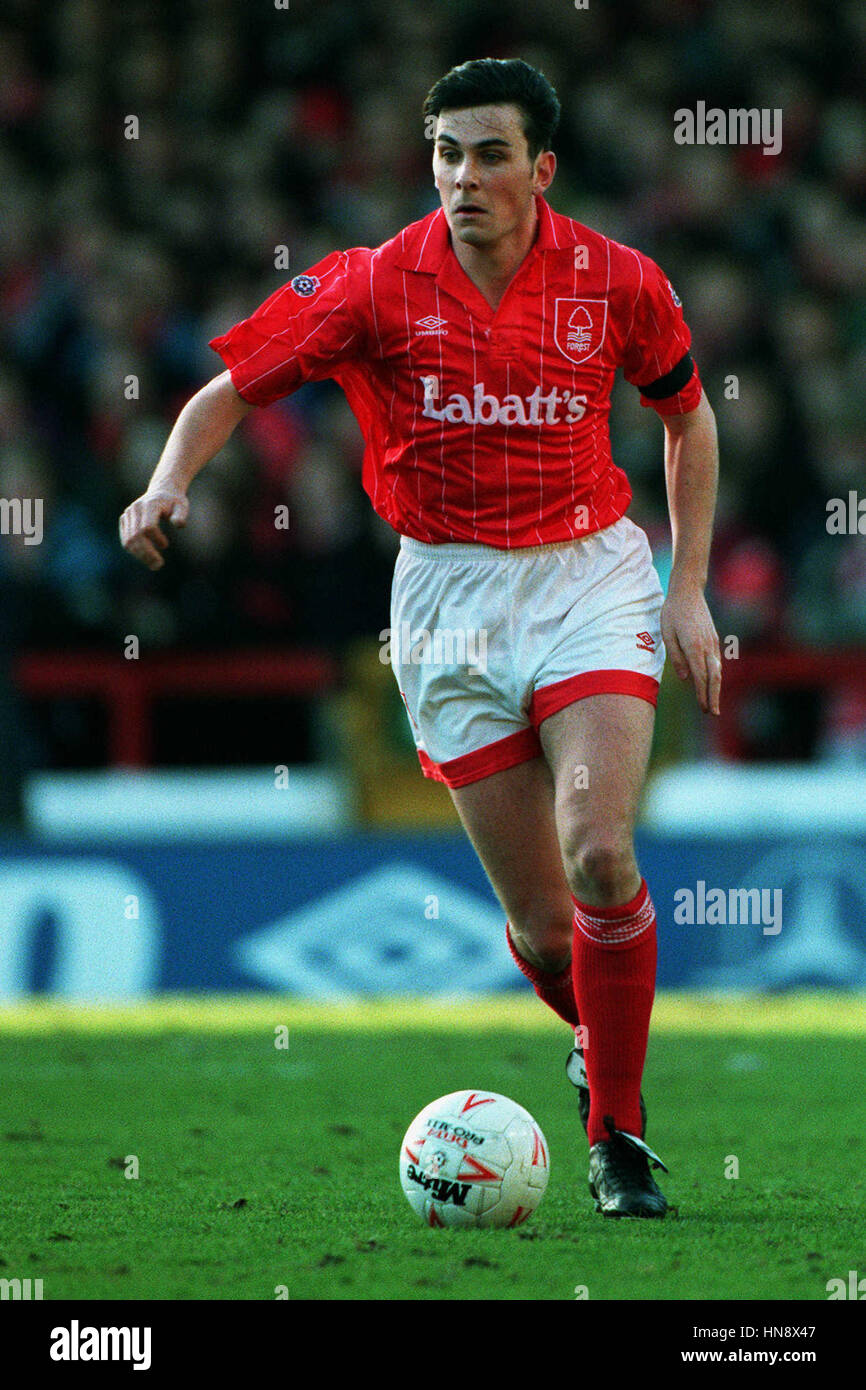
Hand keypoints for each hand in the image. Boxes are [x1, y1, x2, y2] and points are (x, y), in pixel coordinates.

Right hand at [119, 489, 188, 570]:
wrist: (162, 490)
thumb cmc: (174, 501)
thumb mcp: (182, 505)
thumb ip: (181, 515)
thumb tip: (178, 524)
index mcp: (150, 504)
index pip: (148, 526)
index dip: (156, 539)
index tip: (165, 545)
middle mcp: (136, 508)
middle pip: (136, 535)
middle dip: (147, 553)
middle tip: (158, 565)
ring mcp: (128, 514)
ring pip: (128, 539)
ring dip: (140, 555)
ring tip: (153, 564)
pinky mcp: (124, 519)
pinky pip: (125, 538)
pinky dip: (134, 550)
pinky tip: (146, 557)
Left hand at [660, 582, 721, 714]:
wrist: (688, 591)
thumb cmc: (673, 612)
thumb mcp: (667, 635)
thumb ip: (676, 657)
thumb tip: (685, 678)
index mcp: (694, 647)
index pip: (701, 677)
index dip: (702, 694)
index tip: (703, 709)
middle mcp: (707, 646)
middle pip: (714, 677)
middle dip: (714, 697)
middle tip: (713, 713)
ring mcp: (713, 642)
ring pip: (718, 670)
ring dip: (717, 688)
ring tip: (714, 704)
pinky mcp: (713, 639)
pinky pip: (716, 661)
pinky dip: (716, 676)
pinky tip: (712, 683)